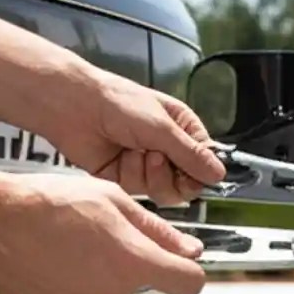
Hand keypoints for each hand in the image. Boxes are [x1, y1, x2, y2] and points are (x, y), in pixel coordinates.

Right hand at [0, 173, 207, 293]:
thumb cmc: (49, 202)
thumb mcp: (114, 200)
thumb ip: (158, 230)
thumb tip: (189, 249)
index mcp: (133, 261)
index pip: (188, 283)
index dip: (188, 272)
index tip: (180, 263)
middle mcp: (111, 292)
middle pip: (139, 282)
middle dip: (129, 260)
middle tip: (101, 233)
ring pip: (105, 291)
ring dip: (97, 271)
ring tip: (69, 242)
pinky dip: (68, 284)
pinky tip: (50, 260)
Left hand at [48, 70, 225, 205]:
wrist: (75, 109)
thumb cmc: (118, 104)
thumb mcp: (161, 127)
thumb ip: (191, 154)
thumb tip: (218, 174)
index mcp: (183, 129)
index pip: (206, 159)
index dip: (203, 170)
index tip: (197, 173)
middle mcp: (168, 148)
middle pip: (189, 181)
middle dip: (175, 175)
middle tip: (161, 159)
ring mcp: (148, 164)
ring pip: (167, 190)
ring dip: (154, 175)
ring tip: (140, 154)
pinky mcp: (128, 178)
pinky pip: (142, 190)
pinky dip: (134, 175)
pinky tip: (123, 157)